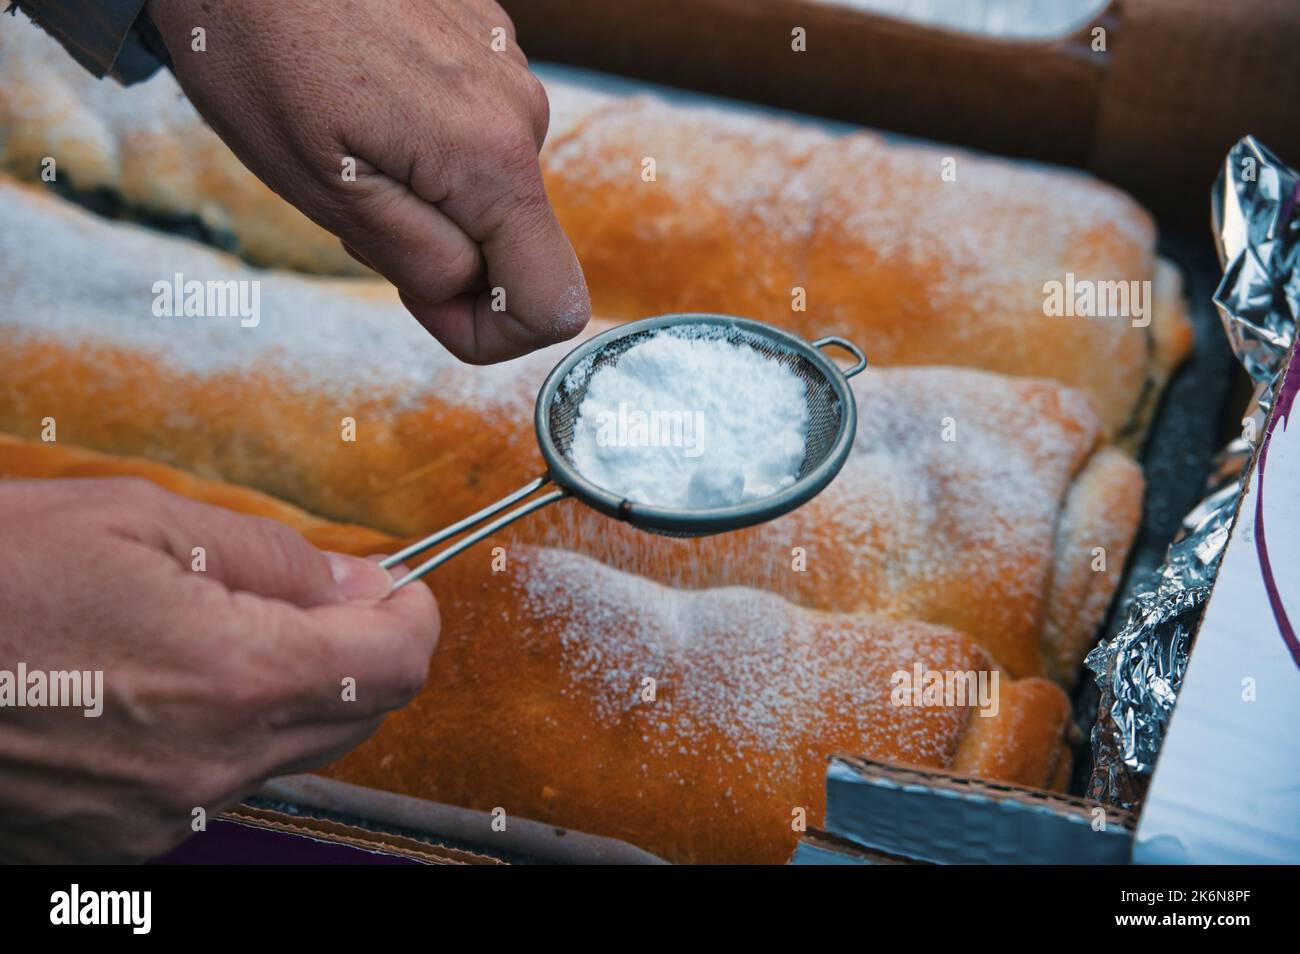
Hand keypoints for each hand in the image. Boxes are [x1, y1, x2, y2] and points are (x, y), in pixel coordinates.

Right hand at [0, 478, 438, 862]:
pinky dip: (219, 733)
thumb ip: (273, 558)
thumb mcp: (137, 520)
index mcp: (234, 677)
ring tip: (215, 628)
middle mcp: (210, 767)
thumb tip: (355, 583)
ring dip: (287, 692)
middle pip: (356, 715)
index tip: (399, 587)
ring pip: (288, 754)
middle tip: (318, 594)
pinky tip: (158, 684)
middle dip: (357, 650)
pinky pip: (212, 785)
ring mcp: (159, 818)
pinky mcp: (112, 846)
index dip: (413, 615)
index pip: (396, 665)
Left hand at [147, 0, 589, 363]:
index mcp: (493, 160)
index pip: (554, 306)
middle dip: (442, 248)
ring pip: (490, 185)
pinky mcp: (487, 33)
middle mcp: (522, 112)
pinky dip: (427, 137)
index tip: (420, 300)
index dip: (489, 332)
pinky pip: (476, 126)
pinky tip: (366, 93)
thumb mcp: (323, 190)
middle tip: (352, 195)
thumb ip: (417, 261)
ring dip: (428, 190)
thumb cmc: (259, 49)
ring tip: (349, 134)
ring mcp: (509, 65)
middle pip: (514, 244)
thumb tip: (470, 302)